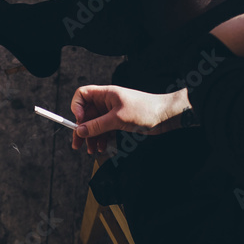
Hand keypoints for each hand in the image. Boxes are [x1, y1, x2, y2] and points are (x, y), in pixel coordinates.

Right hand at [69, 85, 189, 153]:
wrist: (166, 115)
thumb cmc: (146, 109)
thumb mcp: (118, 119)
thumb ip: (98, 125)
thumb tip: (80, 130)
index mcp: (106, 94)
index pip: (82, 95)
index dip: (77, 107)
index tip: (79, 122)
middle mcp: (107, 102)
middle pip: (86, 114)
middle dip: (82, 129)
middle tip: (78, 144)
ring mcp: (113, 112)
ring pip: (95, 124)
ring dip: (92, 137)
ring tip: (92, 150)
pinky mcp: (119, 121)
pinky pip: (105, 130)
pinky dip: (102, 138)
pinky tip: (102, 147)